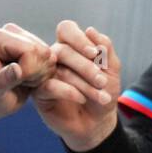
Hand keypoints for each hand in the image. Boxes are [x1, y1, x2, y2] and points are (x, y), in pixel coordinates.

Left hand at [0, 23, 56, 123]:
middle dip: (35, 73)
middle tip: (19, 82)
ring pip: (50, 56)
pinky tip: (30, 80)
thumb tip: (17, 68)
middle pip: (42, 51)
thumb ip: (3, 81)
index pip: (30, 50)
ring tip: (23, 82)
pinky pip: (54, 61)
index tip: (14, 82)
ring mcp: (25, 36)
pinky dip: (45, 76)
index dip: (28, 71)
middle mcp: (11, 31)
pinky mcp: (36, 45)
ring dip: (41, 75)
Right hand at [33, 21, 120, 151]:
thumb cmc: (103, 92)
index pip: (66, 29)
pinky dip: (69, 91)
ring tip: (101, 95)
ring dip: (83, 83)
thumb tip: (90, 30)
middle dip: (86, 66)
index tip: (94, 53)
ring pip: (58, 69)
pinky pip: (49, 86)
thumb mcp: (112, 70)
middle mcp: (55, 57)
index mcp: (71, 46)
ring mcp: (45, 74)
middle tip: (102, 81)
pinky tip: (82, 98)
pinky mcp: (40, 92)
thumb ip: (105, 49)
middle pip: (62, 50)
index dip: (78, 38)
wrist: (97, 122)